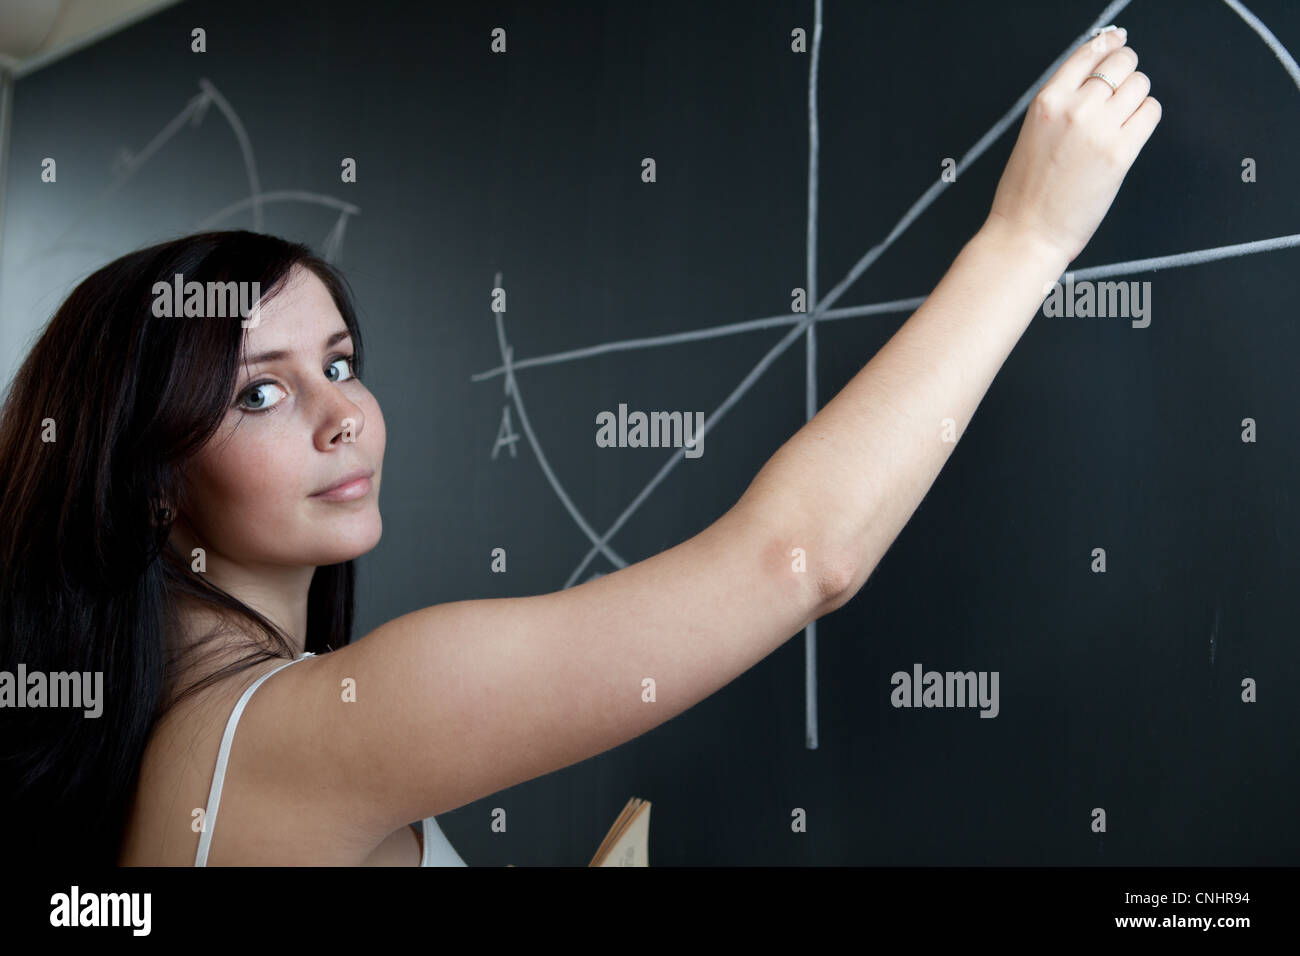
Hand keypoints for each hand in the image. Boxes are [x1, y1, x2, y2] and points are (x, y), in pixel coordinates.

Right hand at [986, 27, 1161, 264]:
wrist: (1027, 233)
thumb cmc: (1025, 193)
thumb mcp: (1033, 134)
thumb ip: (1063, 102)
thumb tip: (1099, 74)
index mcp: (1046, 102)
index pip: (1089, 52)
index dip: (1109, 44)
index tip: (1117, 44)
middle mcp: (1074, 109)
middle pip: (1122, 63)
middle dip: (1125, 73)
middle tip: (1119, 93)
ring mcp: (1099, 130)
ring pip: (1141, 85)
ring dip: (1137, 98)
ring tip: (1119, 122)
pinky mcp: (1120, 153)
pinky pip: (1151, 113)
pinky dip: (1145, 118)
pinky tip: (1129, 135)